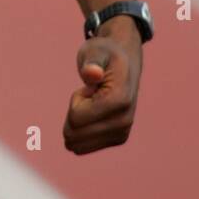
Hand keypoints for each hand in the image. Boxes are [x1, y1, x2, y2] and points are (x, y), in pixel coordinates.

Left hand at [63, 21, 142, 154]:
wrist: (125, 62)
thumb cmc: (105, 54)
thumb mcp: (95, 51)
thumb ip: (92, 62)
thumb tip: (92, 73)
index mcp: (119, 101)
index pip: (75, 118)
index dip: (76, 99)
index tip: (92, 86)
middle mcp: (124, 122)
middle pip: (74, 134)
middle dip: (74, 112)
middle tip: (91, 95)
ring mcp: (122, 133)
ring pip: (76, 144)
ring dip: (78, 122)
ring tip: (94, 103)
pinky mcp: (118, 139)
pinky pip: (82, 147)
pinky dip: (83, 130)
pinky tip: (97, 113)